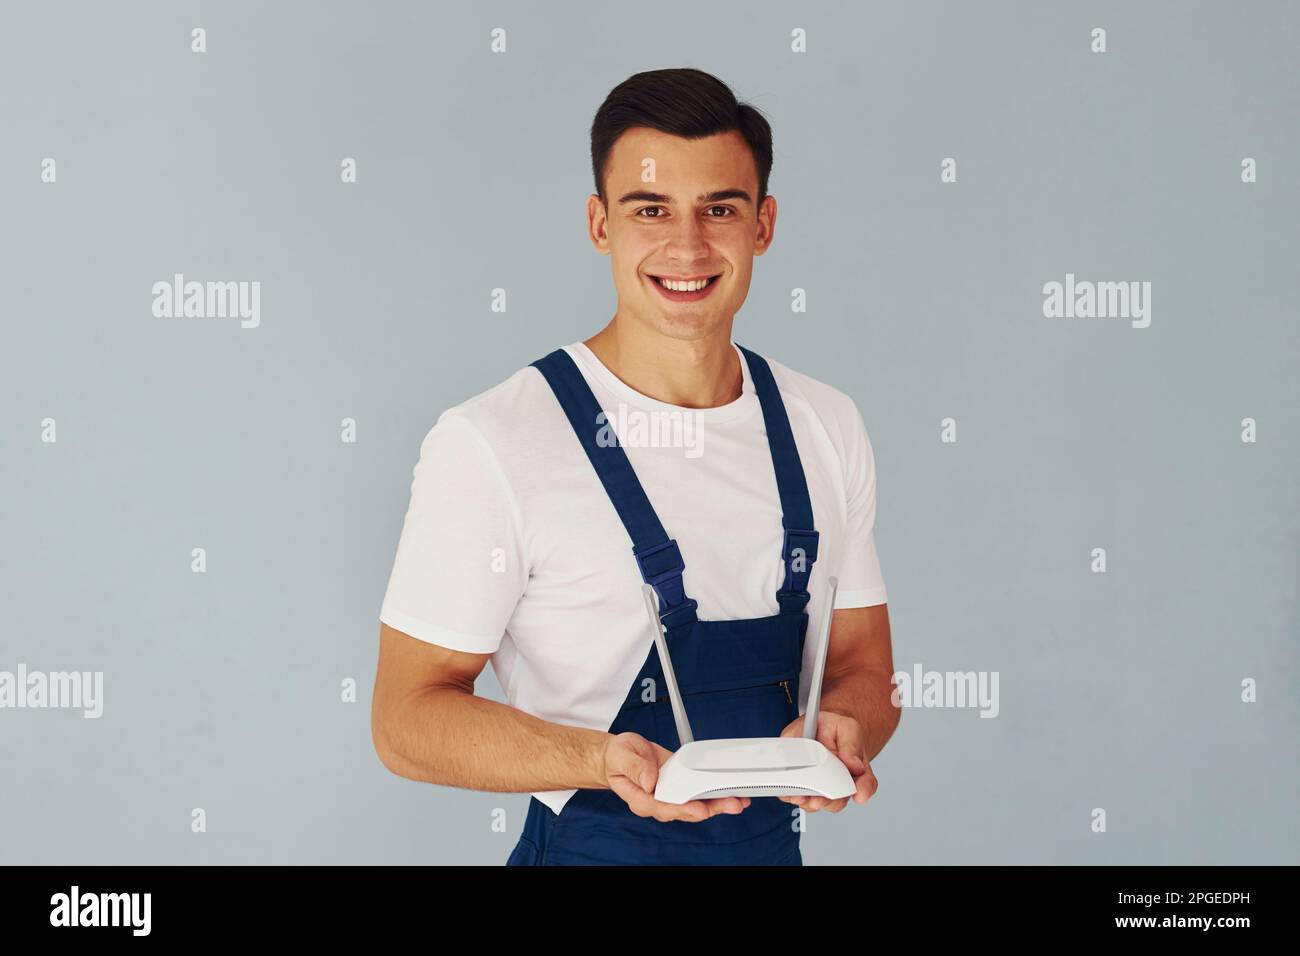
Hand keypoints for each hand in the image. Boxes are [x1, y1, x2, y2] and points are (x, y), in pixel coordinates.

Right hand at [602, 732, 750, 822]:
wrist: (621, 755)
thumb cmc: (618, 757)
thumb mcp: (621, 755)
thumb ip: (635, 768)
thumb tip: (651, 781)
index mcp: (641, 798)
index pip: (664, 808)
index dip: (684, 809)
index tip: (700, 810)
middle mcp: (657, 801)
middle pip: (686, 810)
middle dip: (710, 808)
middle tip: (731, 804)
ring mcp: (670, 796)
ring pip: (696, 804)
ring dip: (718, 803)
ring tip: (739, 801)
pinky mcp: (679, 786)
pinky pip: (698, 792)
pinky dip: (714, 793)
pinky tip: (730, 792)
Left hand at [777, 711, 877, 812]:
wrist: (819, 725)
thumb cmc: (835, 729)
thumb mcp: (846, 727)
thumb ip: (851, 744)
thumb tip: (854, 764)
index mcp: (856, 769)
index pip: (866, 784)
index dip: (864, 790)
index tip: (859, 795)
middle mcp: (839, 783)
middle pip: (839, 801)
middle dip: (828, 802)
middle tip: (818, 799)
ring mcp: (821, 787)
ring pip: (817, 803)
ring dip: (808, 802)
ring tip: (800, 796)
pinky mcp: (802, 784)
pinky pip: (797, 796)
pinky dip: (791, 795)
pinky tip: (789, 791)